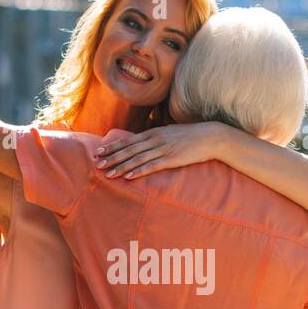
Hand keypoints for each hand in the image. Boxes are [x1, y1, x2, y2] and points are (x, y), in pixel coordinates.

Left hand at [93, 122, 229, 178]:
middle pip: (128, 149)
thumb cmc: (191, 136)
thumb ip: (157, 137)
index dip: (113, 146)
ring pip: (136, 158)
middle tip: (97, 163)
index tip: (100, 151)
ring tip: (108, 173)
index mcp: (153, 133)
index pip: (128, 140)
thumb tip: (146, 142)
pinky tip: (128, 176)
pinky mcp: (171, 159)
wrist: (210, 136)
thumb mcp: (170, 133)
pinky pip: (151, 166)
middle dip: (111, 157)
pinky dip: (138, 171)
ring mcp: (162, 149)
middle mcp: (155, 139)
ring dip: (120, 166)